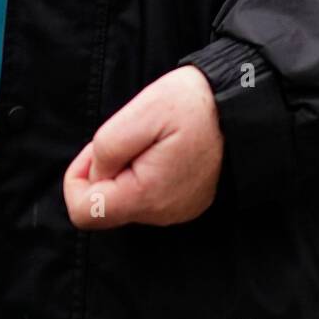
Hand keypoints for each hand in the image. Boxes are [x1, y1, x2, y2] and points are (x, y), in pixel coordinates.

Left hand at [63, 65, 223, 229]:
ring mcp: (176, 210)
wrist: (241, 107)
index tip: (95, 149)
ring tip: (148, 136)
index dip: (77, 178)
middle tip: (126, 134)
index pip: (85, 213)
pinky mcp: (185, 202)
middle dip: (103, 169)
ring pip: (126, 199)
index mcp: (147, 196)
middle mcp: (161, 213)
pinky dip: (142, 172)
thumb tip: (96, 174)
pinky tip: (160, 145)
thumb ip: (109, 147)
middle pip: (104, 206)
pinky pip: (147, 195)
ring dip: (123, 168)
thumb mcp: (143, 112)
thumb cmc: (192, 105)